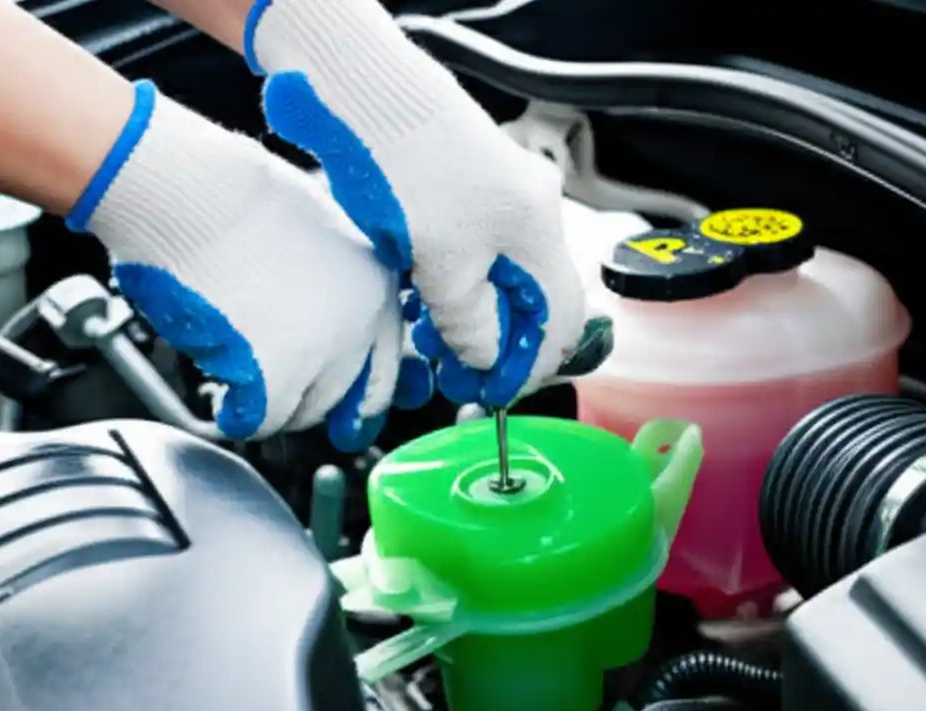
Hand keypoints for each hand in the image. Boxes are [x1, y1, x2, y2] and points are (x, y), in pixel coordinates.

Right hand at [66, 81, 431, 448]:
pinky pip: (261, 421)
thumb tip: (322, 317)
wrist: (194, 194)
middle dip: (307, 397)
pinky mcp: (278, 374)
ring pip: (304, 413)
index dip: (361, 391)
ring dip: (272, 403)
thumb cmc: (236, 197)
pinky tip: (225, 389)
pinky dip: (238, 413)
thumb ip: (334, 280)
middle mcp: (363, 319)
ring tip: (238, 368)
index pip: (387, 362)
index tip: (349, 414)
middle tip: (272, 385)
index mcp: (378, 282)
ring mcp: (325, 350)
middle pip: (342, 394)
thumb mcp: (316, 230)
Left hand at [245, 0, 585, 407]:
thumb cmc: (409, 173)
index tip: (492, 393)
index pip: (560, 321)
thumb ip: (471, 325)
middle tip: (454, 373)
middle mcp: (527, 213)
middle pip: (528, 300)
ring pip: (496, 279)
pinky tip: (418, 301)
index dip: (529, 366)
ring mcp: (496, 198)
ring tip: (427, 340)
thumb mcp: (443, 270)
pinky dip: (451, 285)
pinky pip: (470, 254)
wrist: (366, 101)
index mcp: (538, 232)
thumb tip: (485, 359)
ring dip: (468, 317)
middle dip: (494, 343)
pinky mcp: (462, 190)